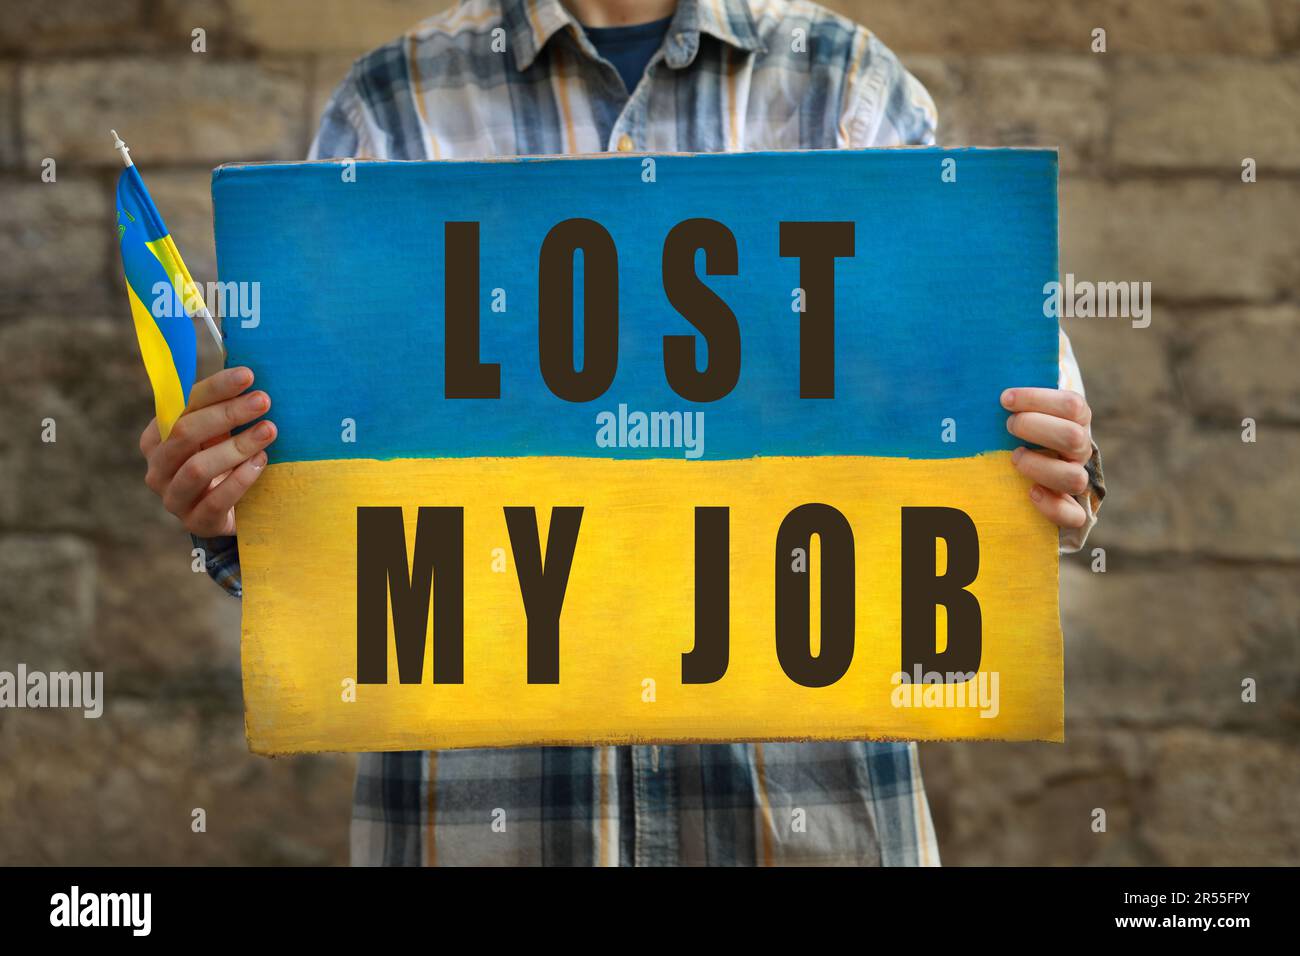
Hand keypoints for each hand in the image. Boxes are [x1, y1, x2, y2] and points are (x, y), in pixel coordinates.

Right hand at [139, 366, 276, 536]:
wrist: (229, 513)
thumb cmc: (223, 461)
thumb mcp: (219, 433)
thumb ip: (223, 407)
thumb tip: (249, 374)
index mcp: (158, 436)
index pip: (182, 404)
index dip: (215, 388)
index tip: (248, 375)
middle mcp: (158, 466)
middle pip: (185, 432)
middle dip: (227, 414)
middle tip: (263, 401)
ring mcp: (172, 497)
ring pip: (197, 467)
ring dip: (236, 446)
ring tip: (268, 431)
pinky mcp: (195, 521)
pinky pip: (215, 500)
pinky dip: (241, 479)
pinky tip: (262, 462)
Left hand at [1001, 387, 1092, 529]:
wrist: (1030, 468)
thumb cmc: (1020, 428)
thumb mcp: (1020, 406)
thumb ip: (1014, 392)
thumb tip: (985, 356)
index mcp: (1075, 420)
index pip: (1072, 405)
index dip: (1038, 399)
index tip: (1005, 399)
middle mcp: (1079, 450)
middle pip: (1073, 438)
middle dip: (1035, 428)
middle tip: (1008, 425)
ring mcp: (1076, 479)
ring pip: (1074, 478)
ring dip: (1040, 466)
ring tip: (1014, 457)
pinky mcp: (1069, 509)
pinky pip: (1073, 515)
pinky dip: (1052, 506)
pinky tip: (1030, 492)